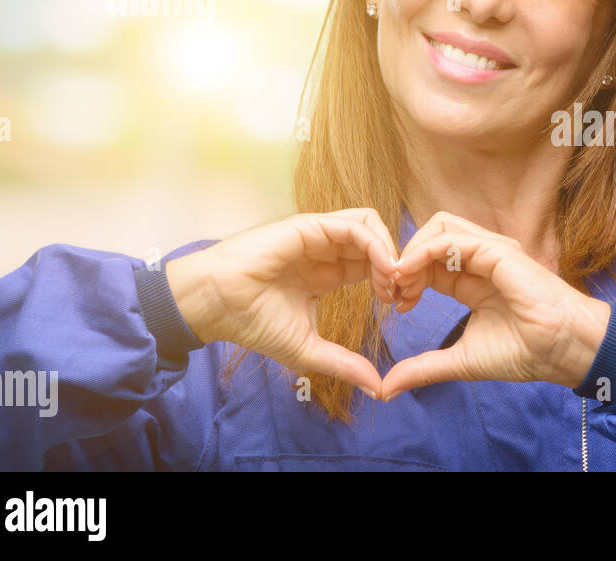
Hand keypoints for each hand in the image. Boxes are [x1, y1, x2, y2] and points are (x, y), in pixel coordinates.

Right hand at [164, 208, 398, 398]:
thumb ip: (343, 364)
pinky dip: (377, 244)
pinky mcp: (309, 226)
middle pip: (377, 242)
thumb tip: (377, 389)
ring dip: (391, 251)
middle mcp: (325, 249)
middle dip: (398, 265)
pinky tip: (382, 270)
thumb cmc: (252, 322)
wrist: (215, 306)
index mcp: (327, 272)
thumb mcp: (307, 349)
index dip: (391, 281)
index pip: (372, 264)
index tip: (397, 305)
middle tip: (400, 293)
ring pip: (371, 226)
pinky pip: (355, 225)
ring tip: (392, 281)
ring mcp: (318, 235)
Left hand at [379, 212, 610, 399]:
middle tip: (392, 292)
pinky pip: (452, 239)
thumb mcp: (462, 360)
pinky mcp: (498, 251)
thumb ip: (425, 368)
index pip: (430, 263)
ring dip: (411, 251)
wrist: (563, 350)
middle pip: (430, 239)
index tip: (396, 304)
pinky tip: (411, 274)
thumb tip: (389, 388)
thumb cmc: (526, 352)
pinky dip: (424, 252)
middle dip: (404, 260)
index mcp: (474, 280)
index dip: (407, 278)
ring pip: (438, 228)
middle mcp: (482, 260)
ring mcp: (491, 251)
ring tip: (400, 281)